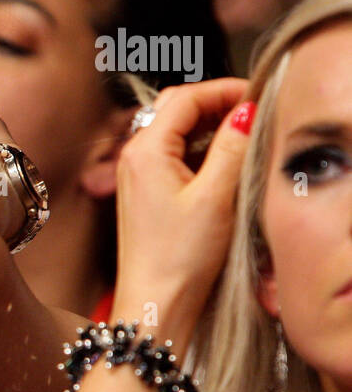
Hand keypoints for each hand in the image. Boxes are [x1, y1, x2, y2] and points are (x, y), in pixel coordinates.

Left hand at [111, 79, 253, 343]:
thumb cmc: (179, 257)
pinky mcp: (146, 192)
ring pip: (174, 131)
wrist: (154, 301)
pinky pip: (173, 155)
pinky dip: (199, 148)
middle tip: (253, 111)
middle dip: (215, 103)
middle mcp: (134, 157)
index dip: (223, 90)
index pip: (185, 98)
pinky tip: (224, 161)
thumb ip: (232, 148)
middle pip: (176, 109)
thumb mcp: (215, 197)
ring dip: (209, 126)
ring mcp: (137, 174)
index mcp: (144, 150)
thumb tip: (247, 112)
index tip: (258, 95)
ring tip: (244, 134)